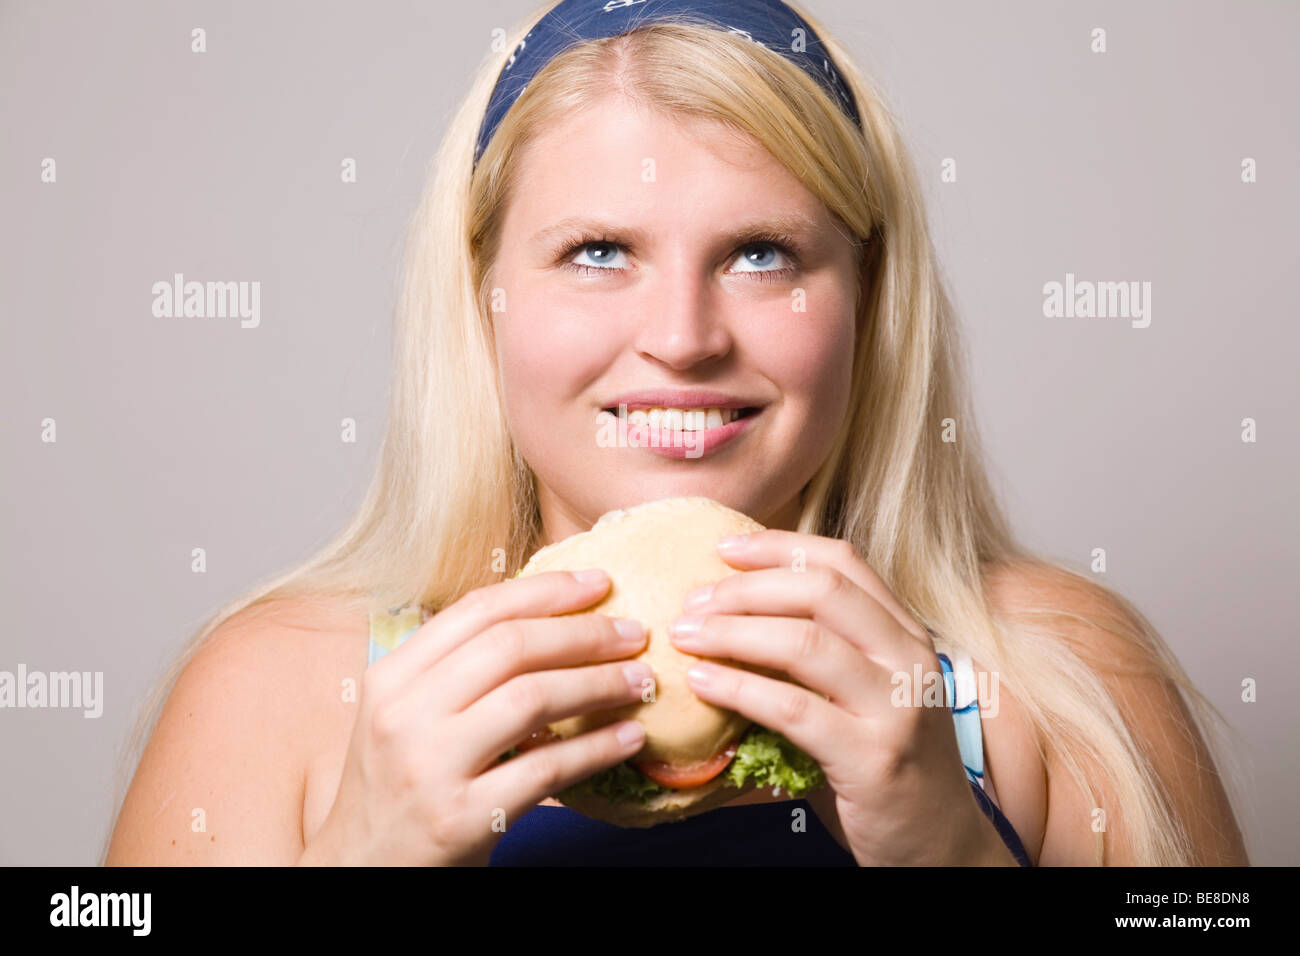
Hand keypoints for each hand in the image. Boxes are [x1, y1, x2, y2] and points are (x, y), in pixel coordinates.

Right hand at [303, 569, 651, 865]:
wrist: (359, 870)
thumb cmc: (397, 786)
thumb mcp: (404, 715)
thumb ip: (457, 669)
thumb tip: (549, 619)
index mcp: (391, 676)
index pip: (478, 610)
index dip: (546, 590)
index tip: (599, 582)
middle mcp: (404, 714)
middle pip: (511, 647)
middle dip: (584, 633)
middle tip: (632, 633)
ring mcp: (431, 767)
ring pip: (532, 698)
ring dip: (599, 683)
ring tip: (640, 680)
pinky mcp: (462, 819)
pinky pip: (546, 770)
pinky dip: (597, 748)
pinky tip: (630, 737)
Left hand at [667, 530, 1010, 865]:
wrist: (938, 845)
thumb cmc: (882, 762)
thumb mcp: (865, 691)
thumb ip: (821, 650)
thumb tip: (727, 610)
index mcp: (906, 633)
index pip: (842, 561)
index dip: (777, 547)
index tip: (723, 548)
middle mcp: (909, 659)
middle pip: (820, 590)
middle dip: (746, 588)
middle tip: (692, 601)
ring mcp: (897, 708)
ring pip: (805, 643)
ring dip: (732, 632)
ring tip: (685, 635)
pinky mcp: (873, 759)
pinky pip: (793, 710)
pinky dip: (738, 688)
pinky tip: (702, 682)